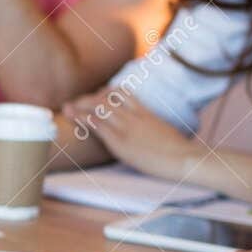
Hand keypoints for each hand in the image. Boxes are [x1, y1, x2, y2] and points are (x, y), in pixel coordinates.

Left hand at [63, 92, 197, 181]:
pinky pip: (98, 125)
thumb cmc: (178, 150)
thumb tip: (152, 131)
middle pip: (106, 98)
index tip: (96, 96)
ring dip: (80, 107)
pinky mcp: (121, 141)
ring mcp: (127, 127)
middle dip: (87, 99)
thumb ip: (153, 126)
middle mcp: (134, 116)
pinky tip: (74, 118)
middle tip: (75, 103)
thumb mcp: (164, 131)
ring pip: (98, 108)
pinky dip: (84, 119)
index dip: (106, 92)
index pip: (122, 93)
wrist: (184, 158)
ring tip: (67, 109)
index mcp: (145, 112)